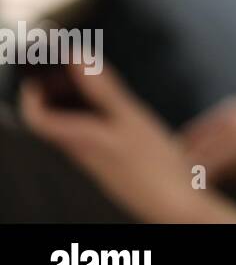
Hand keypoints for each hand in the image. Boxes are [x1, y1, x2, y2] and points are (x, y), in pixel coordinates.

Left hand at [20, 63, 235, 222]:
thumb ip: (104, 90)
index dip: (33, 94)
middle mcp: (82, 152)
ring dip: (77, 106)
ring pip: (73, 131)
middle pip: (54, 122)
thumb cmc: (155, 164)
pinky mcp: (112, 168)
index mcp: (80, 139)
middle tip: (72, 72)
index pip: (37, 117)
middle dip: (57, 94)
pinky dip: (94, 120)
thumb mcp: (132, 119)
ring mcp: (97, 163)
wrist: (174, 205)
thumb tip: (79, 59)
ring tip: (96, 87)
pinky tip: (117, 115)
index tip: (41, 73)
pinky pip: (91, 140)